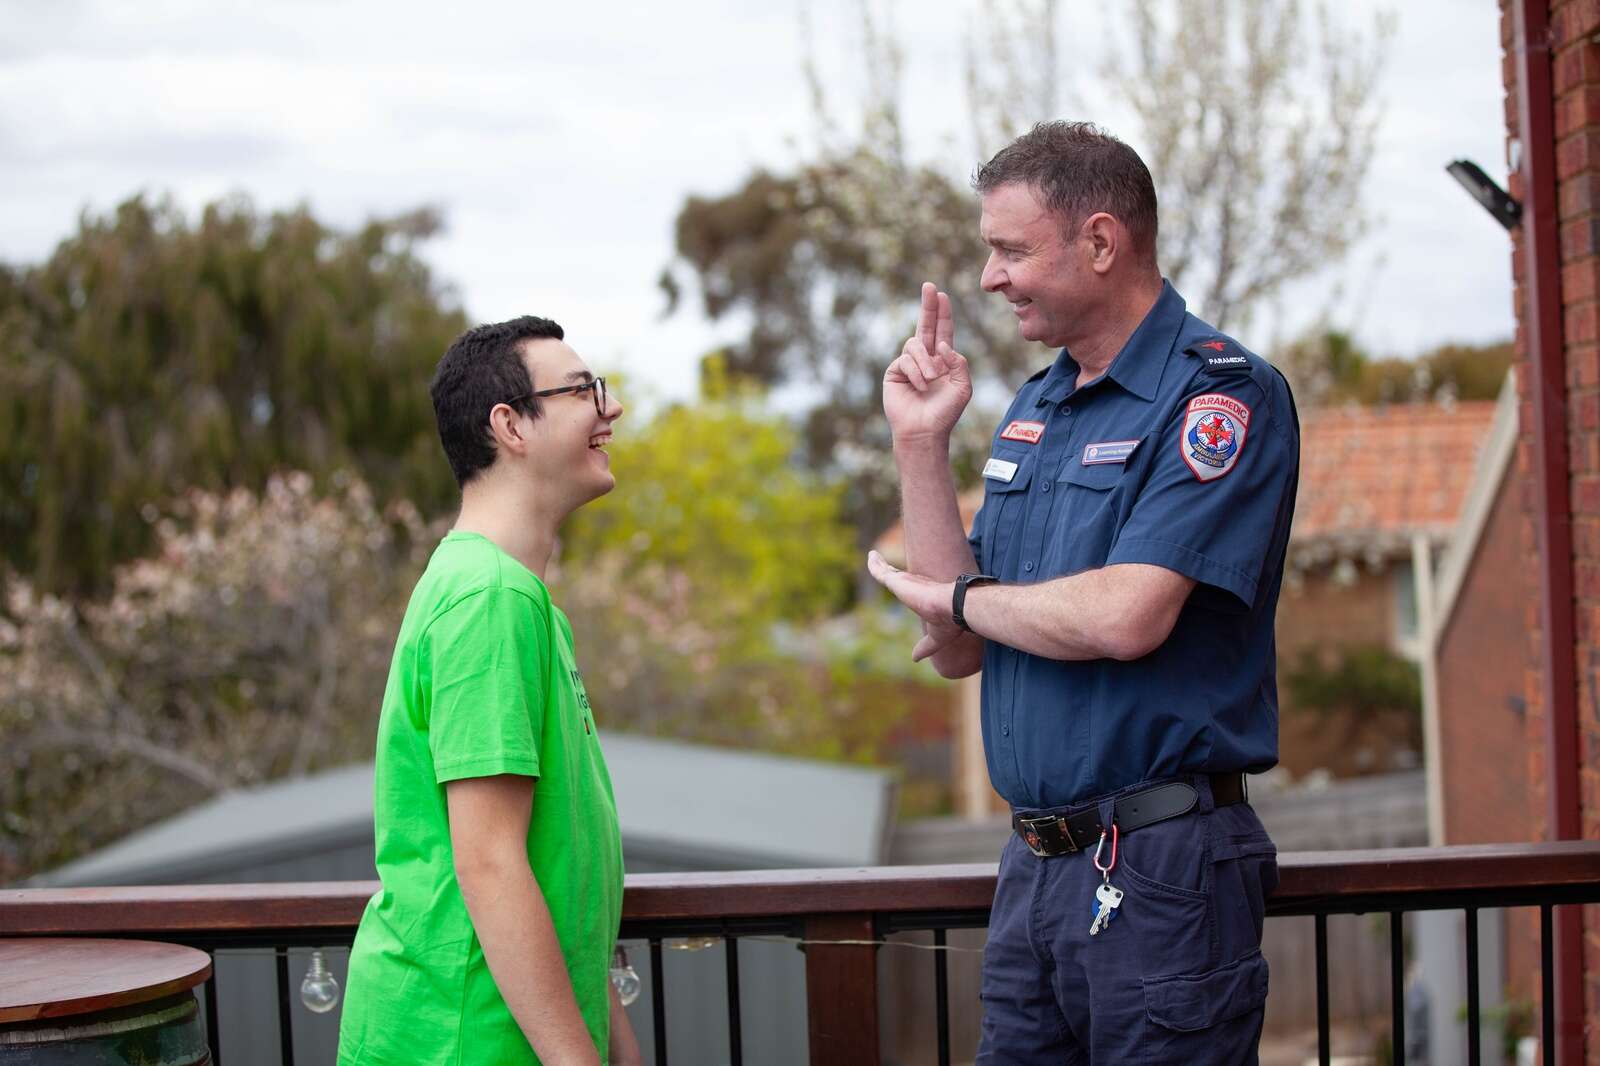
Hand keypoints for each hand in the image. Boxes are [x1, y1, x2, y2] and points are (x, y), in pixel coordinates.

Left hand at [867, 550, 962, 660]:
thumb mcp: (935, 639)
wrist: (954, 608)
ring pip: (887, 571)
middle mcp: (915, 586)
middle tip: (881, 563)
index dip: (903, 583)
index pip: (910, 587)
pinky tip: (871, 558)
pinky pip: (880, 571)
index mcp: (923, 596)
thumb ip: (925, 647)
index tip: (896, 579)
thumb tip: (915, 659)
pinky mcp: (897, 581)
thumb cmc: (950, 622)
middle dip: (889, 569)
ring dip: (879, 563)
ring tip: (872, 556)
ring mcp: (906, 582)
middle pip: (897, 575)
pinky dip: (874, 565)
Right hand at [883, 282, 972, 443]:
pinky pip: (906, 359)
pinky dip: (916, 372)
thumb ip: (959, 362)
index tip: (942, 295)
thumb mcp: (963, 386)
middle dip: (928, 306)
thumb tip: (942, 345)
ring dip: (927, 362)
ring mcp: (909, 364)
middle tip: (929, 286)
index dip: (942, 313)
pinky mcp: (895, 371)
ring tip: (931, 380)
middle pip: (925, 325)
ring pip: (916, 345)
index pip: (943, 331)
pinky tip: (920, 386)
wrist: (924, 431)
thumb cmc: (945, 412)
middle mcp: (925, 358)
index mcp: (943, 360)